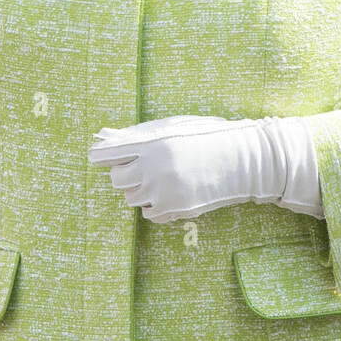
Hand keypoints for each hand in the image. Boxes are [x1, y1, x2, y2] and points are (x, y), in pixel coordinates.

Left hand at [87, 113, 322, 222]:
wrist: (242, 161)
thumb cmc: (206, 138)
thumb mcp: (173, 127)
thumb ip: (139, 134)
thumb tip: (105, 137)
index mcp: (153, 144)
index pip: (109, 153)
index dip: (101, 154)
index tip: (98, 155)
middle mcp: (154, 169)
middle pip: (116, 179)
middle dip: (124, 173)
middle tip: (139, 167)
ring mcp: (164, 192)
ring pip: (131, 198)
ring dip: (139, 189)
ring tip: (160, 179)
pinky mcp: (174, 209)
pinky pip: (148, 214)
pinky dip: (154, 205)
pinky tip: (169, 192)